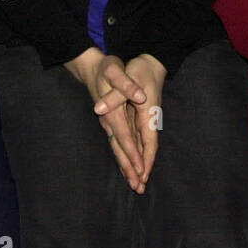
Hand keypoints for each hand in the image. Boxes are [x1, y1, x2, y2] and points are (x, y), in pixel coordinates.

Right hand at [65, 48, 144, 188]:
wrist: (92, 68)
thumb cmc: (105, 68)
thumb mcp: (114, 70)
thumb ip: (125, 84)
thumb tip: (138, 96)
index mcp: (112, 112)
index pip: (123, 137)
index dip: (132, 153)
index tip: (140, 170)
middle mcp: (109, 122)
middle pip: (119, 149)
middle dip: (129, 168)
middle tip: (138, 188)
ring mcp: (109, 124)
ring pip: (118, 149)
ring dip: (126, 167)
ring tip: (135, 185)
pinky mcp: (111, 123)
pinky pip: (118, 144)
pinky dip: (124, 157)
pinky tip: (128, 167)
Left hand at [123, 54, 166, 191]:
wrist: (149, 60)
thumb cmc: (138, 68)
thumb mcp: (123, 75)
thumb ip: (115, 94)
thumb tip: (99, 109)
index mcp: (147, 113)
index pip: (148, 140)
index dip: (144, 157)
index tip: (141, 174)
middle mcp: (147, 119)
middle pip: (146, 148)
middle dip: (142, 168)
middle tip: (139, 188)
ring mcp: (143, 120)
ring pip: (142, 146)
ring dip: (139, 163)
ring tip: (137, 182)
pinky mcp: (138, 118)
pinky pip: (137, 139)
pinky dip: (135, 152)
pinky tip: (132, 162)